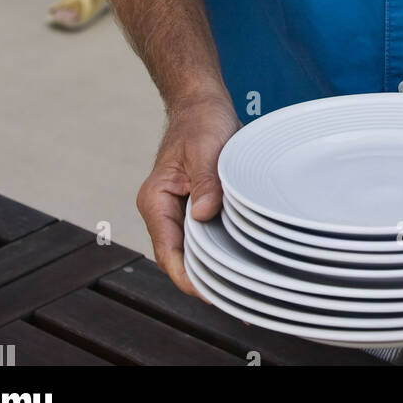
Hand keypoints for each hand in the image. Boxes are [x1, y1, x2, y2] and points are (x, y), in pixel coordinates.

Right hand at [136, 91, 241, 296]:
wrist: (202, 104)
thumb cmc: (201, 121)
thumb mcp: (206, 148)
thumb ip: (205, 182)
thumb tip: (203, 215)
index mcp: (156, 200)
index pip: (168, 251)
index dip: (188, 276)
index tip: (212, 292)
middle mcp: (163, 211)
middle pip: (181, 258)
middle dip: (205, 279)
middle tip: (239, 298)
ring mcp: (179, 211)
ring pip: (194, 250)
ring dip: (215, 266)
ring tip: (246, 287)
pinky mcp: (196, 207)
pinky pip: (206, 236)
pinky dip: (221, 248)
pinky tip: (243, 259)